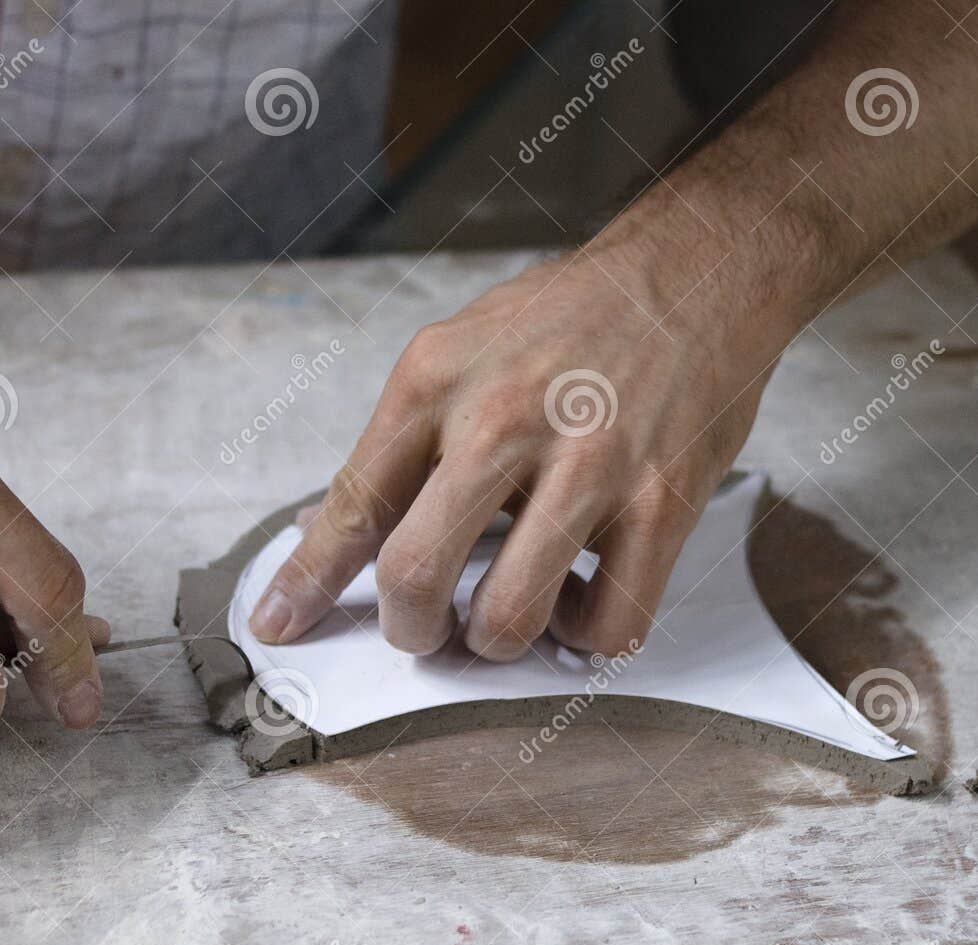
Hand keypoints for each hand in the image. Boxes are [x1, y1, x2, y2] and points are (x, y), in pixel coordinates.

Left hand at [249, 227, 791, 660]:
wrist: (697, 271)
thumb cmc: (571, 318)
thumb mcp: (459, 349)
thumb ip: (400, 442)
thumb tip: (332, 525)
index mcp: (435, 380)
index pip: (354, 504)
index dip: (308, 581)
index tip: (280, 625)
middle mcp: (501, 419)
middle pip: (415, 575)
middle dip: (410, 630)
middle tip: (426, 630)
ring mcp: (588, 463)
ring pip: (508, 617)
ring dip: (496, 641)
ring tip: (509, 613)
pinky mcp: (662, 501)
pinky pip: (610, 622)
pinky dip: (586, 636)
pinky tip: (583, 599)